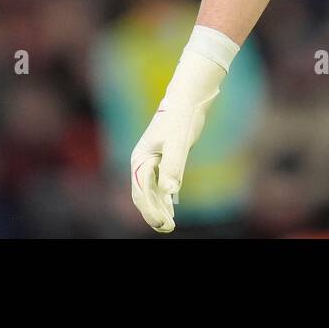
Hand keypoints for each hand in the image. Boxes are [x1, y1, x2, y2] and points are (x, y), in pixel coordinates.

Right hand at [130, 49, 226, 232]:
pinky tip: (172, 210)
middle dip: (153, 213)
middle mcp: (143, 162)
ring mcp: (154, 162)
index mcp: (140, 159)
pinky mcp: (165, 160)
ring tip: (168, 226)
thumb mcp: (178, 142)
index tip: (162, 222)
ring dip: (158, 208)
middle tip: (167, 228)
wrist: (188, 100)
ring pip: (152, 192)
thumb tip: (171, 191)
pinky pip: (161, 185)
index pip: (141, 191)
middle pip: (143, 195)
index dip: (151, 209)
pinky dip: (165, 198)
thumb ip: (174, 165)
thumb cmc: (180, 118)